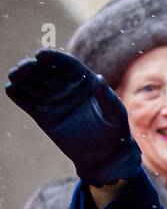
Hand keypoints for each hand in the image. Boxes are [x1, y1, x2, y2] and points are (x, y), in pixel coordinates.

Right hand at [5, 48, 141, 186]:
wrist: (103, 154)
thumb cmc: (114, 130)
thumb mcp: (114, 112)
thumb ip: (106, 96)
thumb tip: (98, 78)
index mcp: (85, 81)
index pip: (67, 65)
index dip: (54, 58)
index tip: (41, 54)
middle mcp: (67, 87)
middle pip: (47, 72)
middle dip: (34, 66)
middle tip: (23, 66)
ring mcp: (54, 100)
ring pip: (34, 84)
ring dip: (23, 77)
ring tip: (14, 74)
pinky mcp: (42, 115)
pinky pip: (27, 102)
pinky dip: (18, 94)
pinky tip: (10, 88)